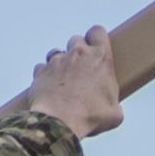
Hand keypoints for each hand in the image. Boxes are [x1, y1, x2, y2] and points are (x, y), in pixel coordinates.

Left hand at [24, 24, 122, 139]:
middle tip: (80, 69)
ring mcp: (57, 61)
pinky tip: (49, 89)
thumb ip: (112, 102)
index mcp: (100, 58)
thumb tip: (111, 108)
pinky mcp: (40, 72)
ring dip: (60, 63)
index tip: (96, 48)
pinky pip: (41, 68)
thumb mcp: (114, 113)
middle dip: (77, 51)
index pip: (98, 31)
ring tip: (63, 81)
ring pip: (56, 52)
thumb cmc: (90, 117)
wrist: (60, 123)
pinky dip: (44, 76)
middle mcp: (78, 54)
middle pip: (76, 40)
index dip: (95, 38)